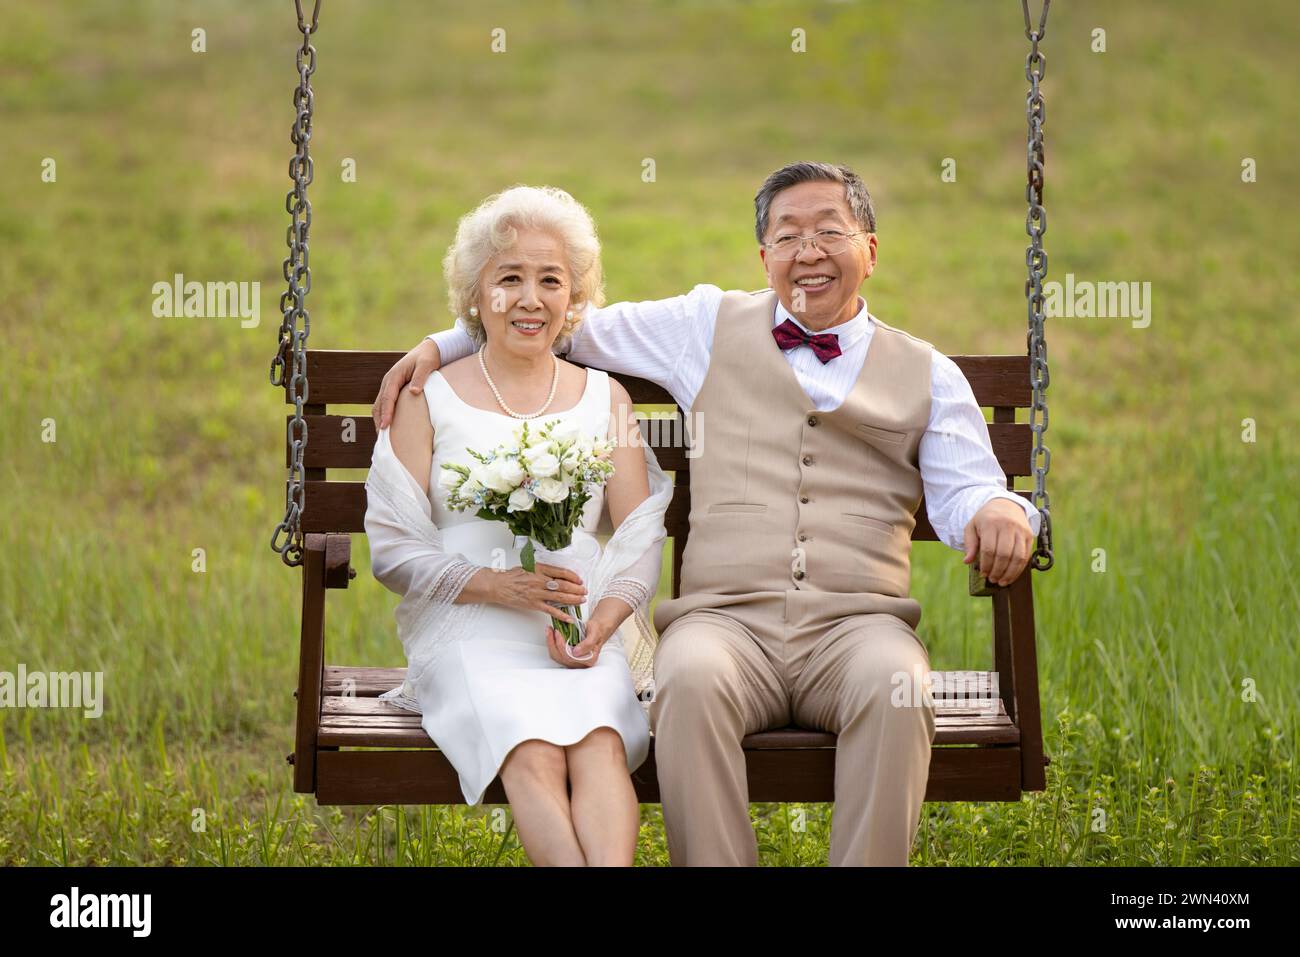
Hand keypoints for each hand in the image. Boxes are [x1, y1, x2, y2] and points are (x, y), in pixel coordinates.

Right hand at [372, 339, 441, 429]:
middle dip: (379, 420)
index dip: (386, 412)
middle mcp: (389, 381)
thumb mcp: (426, 365)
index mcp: (394, 376)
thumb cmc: (428, 357)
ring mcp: (390, 385)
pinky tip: (389, 426)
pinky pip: (386, 404)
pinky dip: (384, 415)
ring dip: (379, 419)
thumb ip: (420, 377)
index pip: (387, 397)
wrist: (429, 349)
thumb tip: (414, 392)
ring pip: (380, 405)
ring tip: (383, 437)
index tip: (385, 426)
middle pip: (379, 403)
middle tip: (382, 438)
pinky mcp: (394, 389)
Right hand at [466, 563, 586, 620]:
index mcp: (540, 568)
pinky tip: (569, 618)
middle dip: (577, 589)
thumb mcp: (529, 566)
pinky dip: (561, 615)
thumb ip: (543, 569)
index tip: (580, 580)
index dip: (573, 577)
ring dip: (573, 600)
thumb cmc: (512, 576)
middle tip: (585, 591)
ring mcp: (537, 593)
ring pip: (560, 597)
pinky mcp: (533, 604)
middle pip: (563, 585)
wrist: (498, 585)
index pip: (561, 572)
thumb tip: (558, 573)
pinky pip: (550, 610)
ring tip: (581, 601)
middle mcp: (540, 580)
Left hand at [546, 616, 615, 668]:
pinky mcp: (567, 657)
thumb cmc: (596, 631)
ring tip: (549, 630)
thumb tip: (576, 653)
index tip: (558, 633)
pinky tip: (550, 634)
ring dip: (550, 643)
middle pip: (562, 657)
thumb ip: (588, 644)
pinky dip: (551, 643)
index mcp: (589, 660)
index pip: (571, 657)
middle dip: (553, 643)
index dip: (562, 645)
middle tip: (551, 630)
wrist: (596, 630)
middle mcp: (580, 663)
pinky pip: (555, 653)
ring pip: (556, 656)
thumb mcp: (595, 634)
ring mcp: (573, 661)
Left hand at [962, 498, 1034, 586]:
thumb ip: (969, 544)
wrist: (1006, 504)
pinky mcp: (1029, 535)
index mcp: (990, 523)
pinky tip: (1011, 575)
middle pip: (1004, 554)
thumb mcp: (972, 526)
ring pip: (1018, 557)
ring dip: (1010, 573)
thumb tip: (967, 561)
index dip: (986, 564)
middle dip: (998, 570)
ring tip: (1002, 581)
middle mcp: (1008, 526)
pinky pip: (1026, 555)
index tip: (983, 574)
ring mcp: (1020, 530)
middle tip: (992, 579)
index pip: (989, 549)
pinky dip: (1019, 568)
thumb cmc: (986, 518)